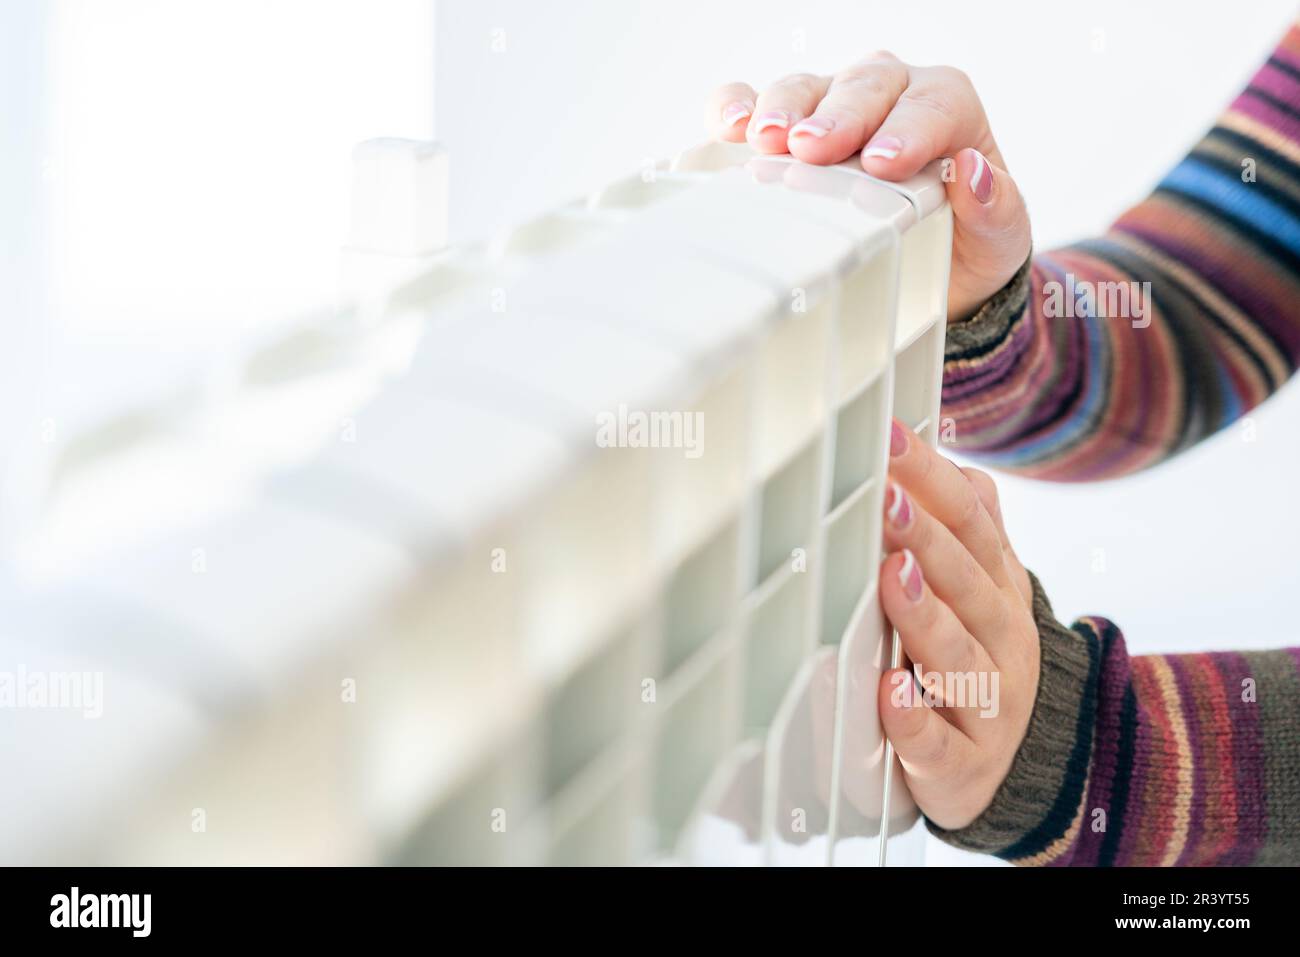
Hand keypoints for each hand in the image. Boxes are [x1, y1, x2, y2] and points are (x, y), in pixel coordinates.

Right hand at [706, 53, 1031, 319]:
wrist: (932, 268)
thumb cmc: (966, 243)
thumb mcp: (1000, 235)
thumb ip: (994, 205)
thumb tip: (973, 172)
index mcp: (945, 107)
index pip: (929, 104)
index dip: (906, 128)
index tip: (882, 164)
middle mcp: (888, 94)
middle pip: (863, 87)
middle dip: (838, 117)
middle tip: (814, 150)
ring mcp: (831, 106)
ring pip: (806, 88)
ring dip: (783, 110)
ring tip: (766, 141)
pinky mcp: (785, 129)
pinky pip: (752, 101)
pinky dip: (735, 107)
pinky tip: (731, 128)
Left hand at [875, 420, 1037, 829]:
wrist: (1028, 767)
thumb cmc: (985, 660)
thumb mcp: (993, 593)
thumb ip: (977, 532)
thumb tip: (963, 464)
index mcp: (1001, 590)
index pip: (972, 523)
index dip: (932, 479)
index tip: (889, 437)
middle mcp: (1001, 641)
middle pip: (965, 583)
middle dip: (926, 538)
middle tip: (885, 499)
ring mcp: (986, 703)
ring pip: (955, 655)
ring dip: (923, 615)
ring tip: (893, 576)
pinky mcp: (961, 763)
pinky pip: (937, 742)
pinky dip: (912, 719)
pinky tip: (890, 693)